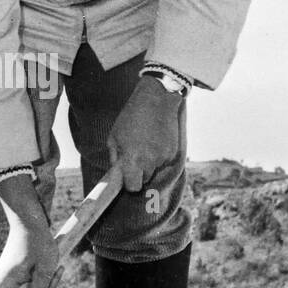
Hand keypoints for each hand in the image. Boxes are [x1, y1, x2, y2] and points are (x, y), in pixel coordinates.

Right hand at [0, 219, 60, 287]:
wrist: (30, 220)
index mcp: (5, 280)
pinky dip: (40, 281)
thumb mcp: (44, 270)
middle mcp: (2, 279)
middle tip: (52, 284)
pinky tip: (54, 268)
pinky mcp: (14, 270)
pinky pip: (26, 284)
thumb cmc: (38, 243)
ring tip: (56, 270)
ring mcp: (7, 274)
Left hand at [107, 75, 182, 192]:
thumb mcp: (114, 137)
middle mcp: (149, 161)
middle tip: (135, 155)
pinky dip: (159, 156)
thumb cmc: (131, 118)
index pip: (133, 187)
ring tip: (146, 144)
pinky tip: (156, 141)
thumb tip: (117, 175)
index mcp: (132, 159)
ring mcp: (163, 157)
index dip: (130, 183)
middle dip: (139, 172)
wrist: (156, 100)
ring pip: (154, 170)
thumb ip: (115, 159)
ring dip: (149, 164)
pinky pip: (163, 162)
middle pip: (144, 180)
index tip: (128, 177)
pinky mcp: (173, 153)